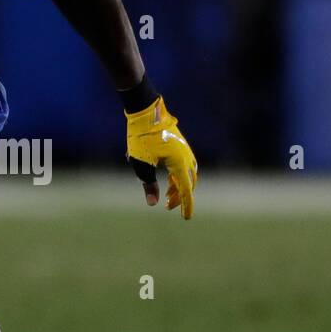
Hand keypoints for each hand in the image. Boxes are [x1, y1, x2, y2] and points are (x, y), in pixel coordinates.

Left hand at [125, 96, 197, 218]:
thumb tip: (153, 203)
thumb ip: (148, 184)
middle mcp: (186, 157)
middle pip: (188, 183)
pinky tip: (167, 179)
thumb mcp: (141, 164)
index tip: (186, 218)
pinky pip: (183, 165)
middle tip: (168, 207)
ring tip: (167, 196)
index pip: (185, 190)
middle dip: (179, 197)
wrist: (146, 113)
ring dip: (178, 186)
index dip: (186, 205)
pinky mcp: (180, 145)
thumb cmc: (141, 138)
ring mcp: (185, 150)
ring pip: (187, 174)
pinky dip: (177, 176)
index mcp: (179, 163)